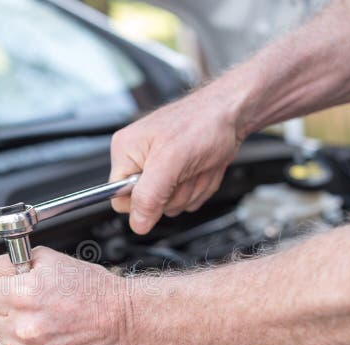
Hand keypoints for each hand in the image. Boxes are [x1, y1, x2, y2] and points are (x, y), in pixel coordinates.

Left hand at [0, 247, 132, 344]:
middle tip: (43, 312)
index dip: (6, 292)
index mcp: (24, 294)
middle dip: (13, 316)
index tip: (25, 294)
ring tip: (48, 332)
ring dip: (19, 342)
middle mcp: (26, 328)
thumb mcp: (47, 262)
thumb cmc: (93, 292)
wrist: (127, 322)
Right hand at [109, 86, 244, 233]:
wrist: (232, 115)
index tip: (162, 186)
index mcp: (125, 151)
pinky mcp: (178, 177)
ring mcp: (160, 170)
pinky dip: (199, 187)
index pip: (118, 197)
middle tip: (184, 170)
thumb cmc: (202, 122)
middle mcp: (139, 160)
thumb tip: (138, 223)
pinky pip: (186, 200)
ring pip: (169, 205)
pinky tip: (201, 167)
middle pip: (147, 205)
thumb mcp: (171, 160)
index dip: (143, 199)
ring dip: (189, 190)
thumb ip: (149, 195)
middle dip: (173, 193)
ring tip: (195, 165)